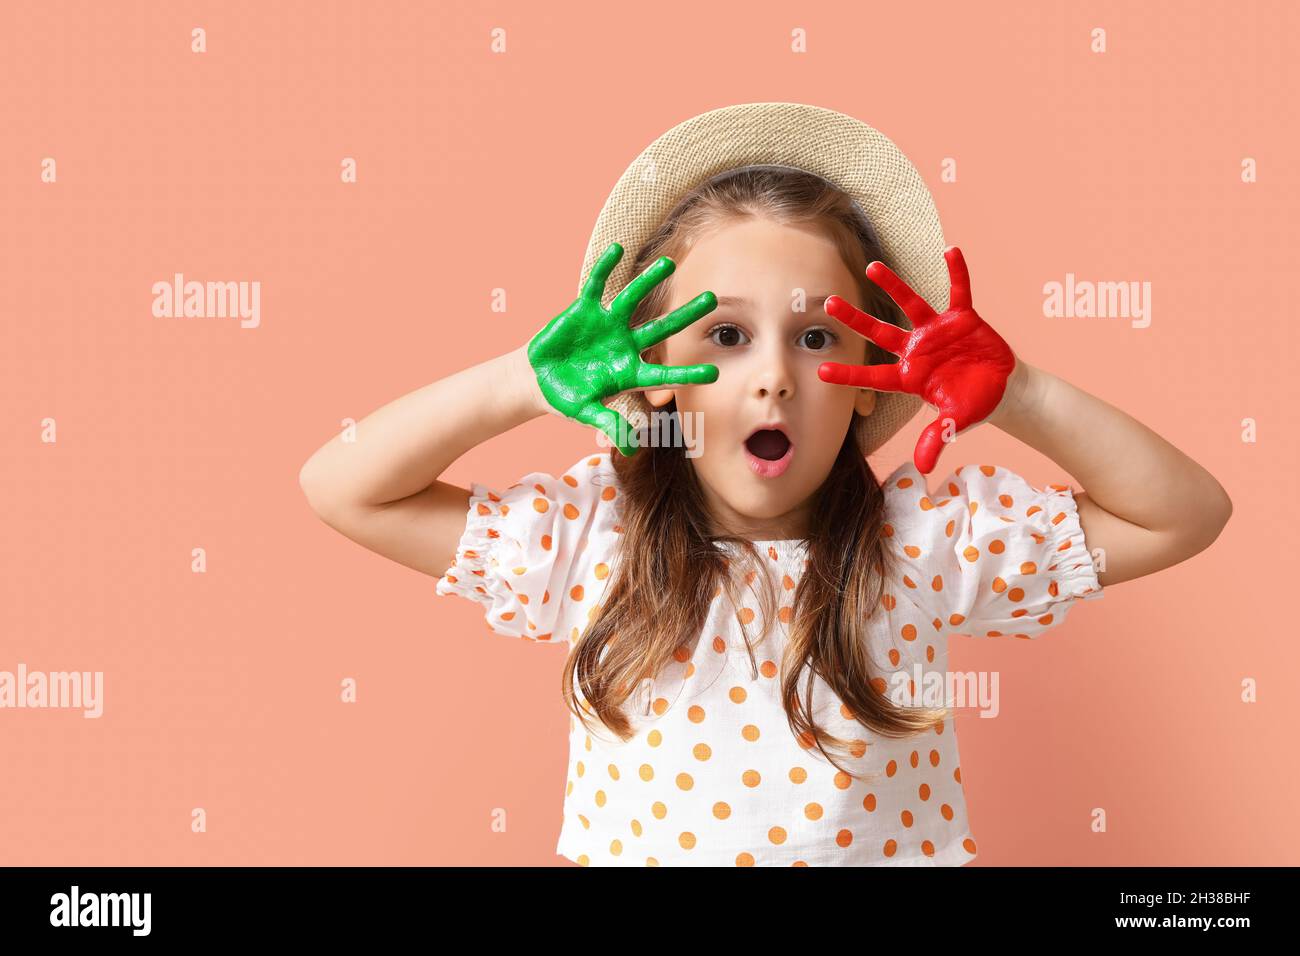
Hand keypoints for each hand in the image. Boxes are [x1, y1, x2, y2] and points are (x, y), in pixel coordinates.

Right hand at [527, 241, 719, 456]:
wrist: (538, 379)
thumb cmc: (566, 398)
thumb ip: (609, 423)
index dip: (688, 372)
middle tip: (713, 300)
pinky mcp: (584, 310)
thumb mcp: (586, 413)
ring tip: (668, 264)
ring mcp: (606, 325)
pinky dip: (603, 269)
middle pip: (661, 329)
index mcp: (628, 372)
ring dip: (648, 282)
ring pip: (631, 300)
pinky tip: (616, 250)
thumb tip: (631, 448)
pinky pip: (595, 286)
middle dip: (685, 315)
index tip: (716, 370)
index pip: (664, 373)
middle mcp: (624, 344)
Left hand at [817, 246, 1016, 475]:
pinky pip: (959, 291)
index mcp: (910, 377)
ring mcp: (937, 332)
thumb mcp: (956, 422)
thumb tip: (925, 468)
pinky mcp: (963, 318)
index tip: (821, 370)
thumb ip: (938, 438)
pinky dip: (958, 273)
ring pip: (911, 304)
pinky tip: (951, 251)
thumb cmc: (972, 405)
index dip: (850, 374)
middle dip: (855, 320)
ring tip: (872, 266)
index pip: (874, 376)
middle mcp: (917, 350)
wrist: (1001, 389)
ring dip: (893, 286)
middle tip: (828, 303)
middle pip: (880, 333)